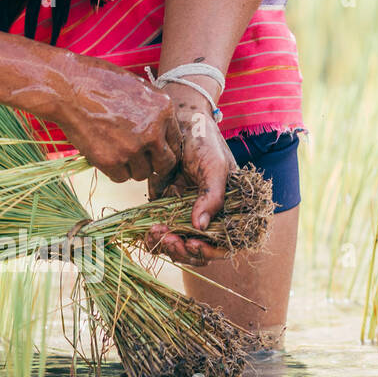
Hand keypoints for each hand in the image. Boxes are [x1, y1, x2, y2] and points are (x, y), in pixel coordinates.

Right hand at [52, 56, 181, 183]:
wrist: (69, 88)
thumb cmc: (100, 82)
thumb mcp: (138, 89)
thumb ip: (154, 112)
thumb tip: (162, 134)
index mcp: (164, 110)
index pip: (176, 142)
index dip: (165, 149)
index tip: (155, 152)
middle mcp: (153, 131)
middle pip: (165, 164)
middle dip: (154, 164)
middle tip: (141, 160)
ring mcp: (133, 148)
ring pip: (143, 174)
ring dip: (132, 168)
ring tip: (118, 152)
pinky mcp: (111, 161)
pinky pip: (121, 178)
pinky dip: (114, 171)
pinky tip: (105, 154)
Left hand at [144, 83, 234, 266]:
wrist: (178, 124)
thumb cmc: (204, 142)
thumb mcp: (214, 167)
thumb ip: (212, 197)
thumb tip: (200, 227)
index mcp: (230, 211)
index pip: (225, 244)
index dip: (210, 251)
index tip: (192, 244)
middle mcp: (209, 218)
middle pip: (200, 252)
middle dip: (184, 251)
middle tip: (169, 239)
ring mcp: (186, 216)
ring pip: (179, 247)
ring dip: (167, 246)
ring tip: (155, 232)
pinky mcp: (165, 211)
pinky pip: (161, 235)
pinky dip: (154, 239)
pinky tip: (147, 232)